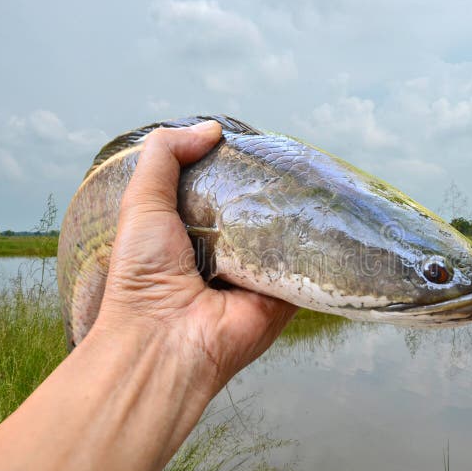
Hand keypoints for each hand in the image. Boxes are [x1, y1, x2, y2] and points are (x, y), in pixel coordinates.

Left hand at [95, 120, 296, 396]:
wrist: (164, 341)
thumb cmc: (143, 274)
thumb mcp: (141, 203)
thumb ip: (165, 156)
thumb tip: (212, 129)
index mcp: (193, 231)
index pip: (223, 191)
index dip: (236, 167)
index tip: (256, 144)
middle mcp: (228, 252)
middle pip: (258, 209)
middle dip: (272, 188)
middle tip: (293, 159)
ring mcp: (258, 273)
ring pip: (285, 233)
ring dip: (297, 212)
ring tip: (319, 179)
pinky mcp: (284, 293)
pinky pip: (305, 262)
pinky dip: (315, 244)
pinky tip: (330, 216)